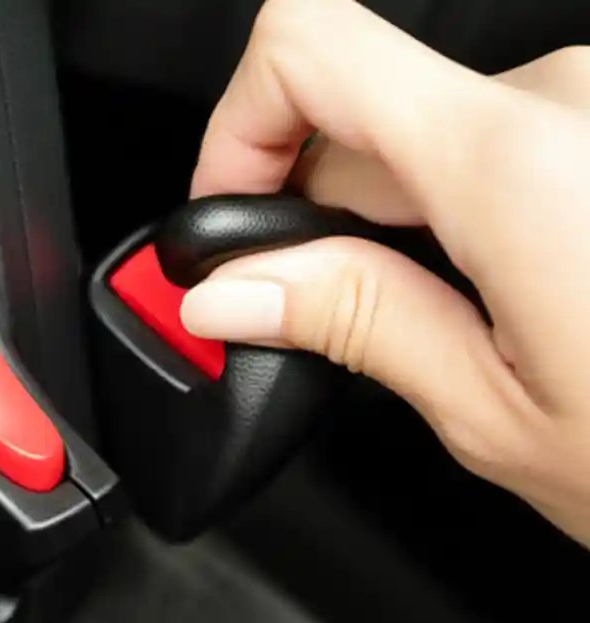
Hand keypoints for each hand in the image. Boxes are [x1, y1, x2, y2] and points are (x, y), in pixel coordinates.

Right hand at [178, 0, 589, 543]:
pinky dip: (466, 207)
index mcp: (516, 167)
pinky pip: (508, 141)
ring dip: (399, 213)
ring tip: (442, 322)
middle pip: (365, 105)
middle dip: (310, 199)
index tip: (227, 211)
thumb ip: (348, 323)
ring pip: (437, 131)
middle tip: (302, 306)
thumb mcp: (496, 416)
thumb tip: (232, 287)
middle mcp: (574, 105)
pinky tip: (504, 293)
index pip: (306, 46)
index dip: (235, 120)